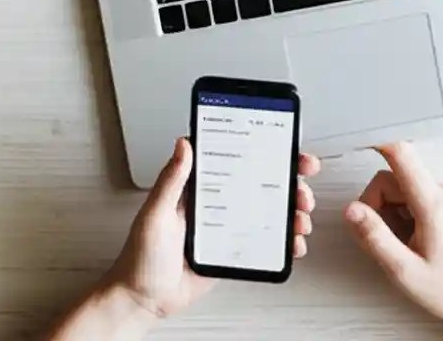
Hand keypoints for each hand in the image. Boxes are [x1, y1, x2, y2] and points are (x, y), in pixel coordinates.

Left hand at [49, 138, 320, 339]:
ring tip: (300, 220)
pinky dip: (285, 241)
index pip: (238, 159)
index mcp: (198, 187)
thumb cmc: (140, 257)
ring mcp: (228, 226)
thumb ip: (171, 180)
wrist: (144, 299)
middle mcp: (217, 203)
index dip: (266, 151)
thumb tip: (184, 144)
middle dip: (290, 183)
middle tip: (302, 190)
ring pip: (270, 211)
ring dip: (292, 212)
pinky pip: (266, 241)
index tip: (288, 148)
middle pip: (262, 184)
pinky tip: (294, 243)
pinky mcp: (233, 250)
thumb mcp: (155, 214)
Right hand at [343, 143, 442, 340]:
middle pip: (401, 178)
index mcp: (435, 205)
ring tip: (416, 244)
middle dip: (385, 204)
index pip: (402, 155)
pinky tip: (431, 240)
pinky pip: (435, 196)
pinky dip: (424, 213)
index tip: (363, 137)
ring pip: (417, 189)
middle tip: (392, 238)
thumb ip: (375, 237)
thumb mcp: (406, 272)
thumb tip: (353, 211)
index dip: (379, 142)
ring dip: (405, 211)